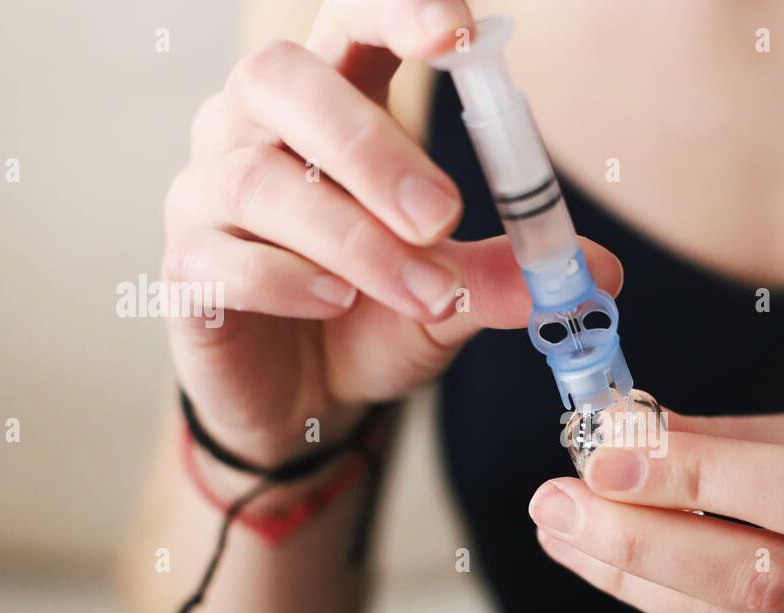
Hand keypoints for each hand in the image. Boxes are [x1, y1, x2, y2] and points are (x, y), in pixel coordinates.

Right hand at [161, 0, 619, 464]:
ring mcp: (206, 195)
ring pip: (256, 180)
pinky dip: (288, 282)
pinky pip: (221, 259)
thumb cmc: (373, 320)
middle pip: (284, 82)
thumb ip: (504, 273)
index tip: (458, 33)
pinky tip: (337, 305)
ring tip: (422, 292)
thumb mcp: (449, 295)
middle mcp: (255, 131)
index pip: (348, 23)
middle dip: (369, 145)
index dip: (395, 11)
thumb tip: (598, 272)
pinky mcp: (184, 270)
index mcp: (329, 109)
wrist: (307, 402)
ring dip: (352, 239)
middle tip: (441, 216)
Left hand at [529, 412, 783, 612]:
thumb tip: (626, 429)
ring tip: (564, 531)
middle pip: (765, 578)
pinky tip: (617, 566)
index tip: (602, 453)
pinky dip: (669, 603)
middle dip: (642, 540)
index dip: (697, 476)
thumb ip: (746, 439)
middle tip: (555, 503)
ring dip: (636, 579)